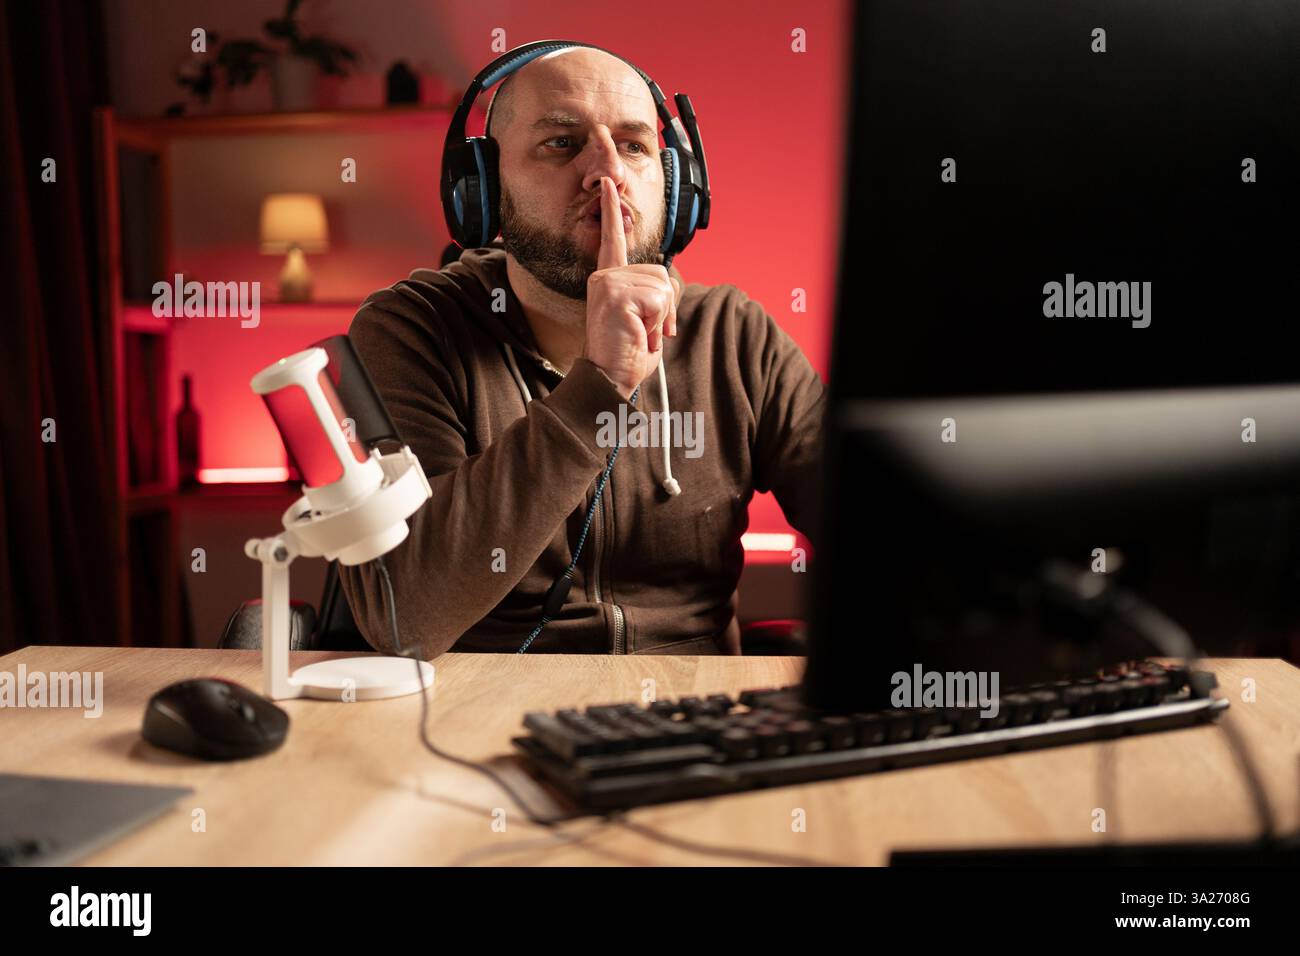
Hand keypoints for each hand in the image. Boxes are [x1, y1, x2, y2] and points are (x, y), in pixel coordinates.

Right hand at [583, 176, 678, 399]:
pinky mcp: (615, 293)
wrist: (609, 380)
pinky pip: (659, 299)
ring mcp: (607, 283)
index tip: (609, 184)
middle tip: (648, 333)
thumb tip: (667, 288)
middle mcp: (603, 277)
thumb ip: (653, 296)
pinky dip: (658, 322)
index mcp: (608, 281)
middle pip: (661, 273)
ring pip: (663, 287)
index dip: (611, 212)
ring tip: (640, 334)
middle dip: (666, 307)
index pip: (612, 242)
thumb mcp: (646, 320)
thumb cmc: (626, 356)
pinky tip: (638, 334)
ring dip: (662, 317)